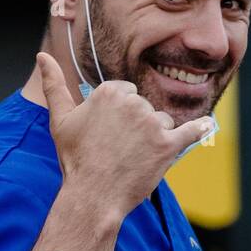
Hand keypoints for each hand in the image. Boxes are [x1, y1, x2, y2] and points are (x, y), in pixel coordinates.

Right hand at [37, 52, 212, 220]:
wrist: (93, 195)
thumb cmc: (75, 159)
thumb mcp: (60, 119)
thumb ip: (53, 84)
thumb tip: (42, 55)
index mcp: (110, 92)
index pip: (127, 94)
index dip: (121, 115)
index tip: (110, 133)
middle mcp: (133, 103)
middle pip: (146, 108)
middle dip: (138, 126)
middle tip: (119, 149)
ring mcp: (152, 124)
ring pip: (162, 122)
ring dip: (155, 138)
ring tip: (135, 157)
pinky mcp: (168, 145)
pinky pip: (191, 132)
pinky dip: (201, 129)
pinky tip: (208, 124)